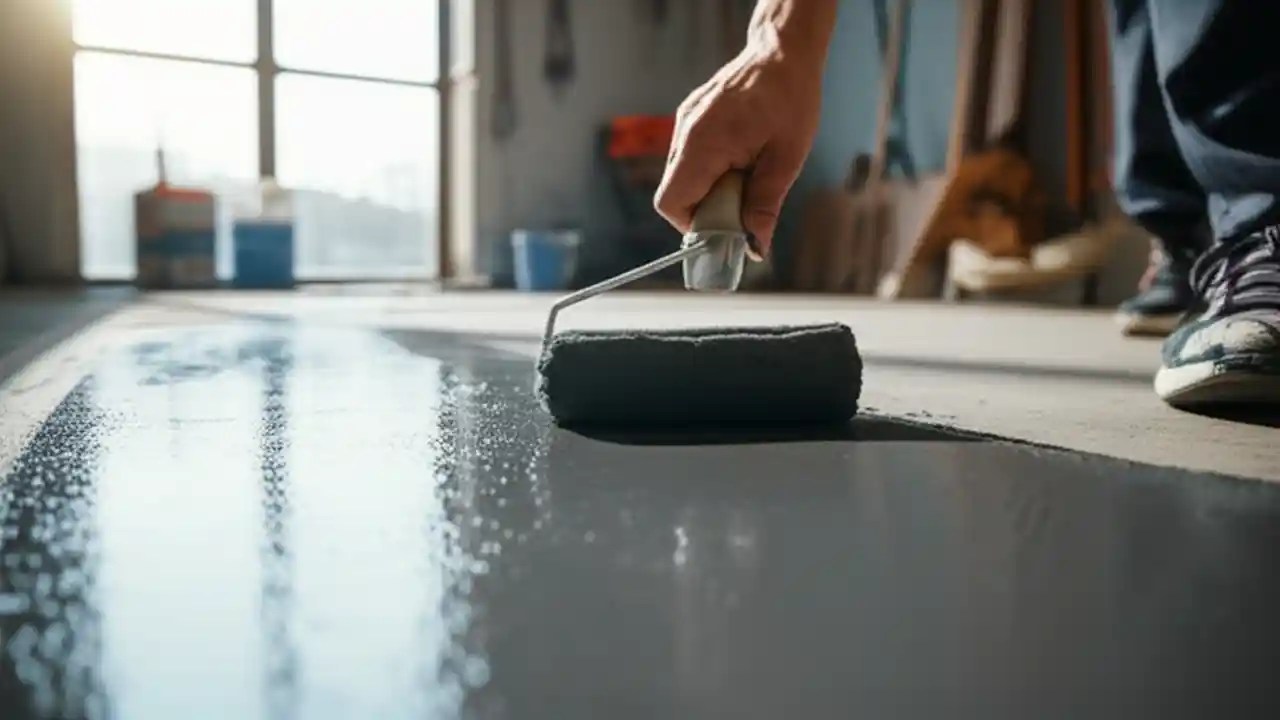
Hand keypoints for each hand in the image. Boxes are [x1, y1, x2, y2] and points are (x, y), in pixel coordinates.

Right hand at [654, 39, 826, 258]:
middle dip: (706, 209)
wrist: (782, 51)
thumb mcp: (786, 158)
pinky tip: (740, 156)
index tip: (725, 227)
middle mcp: (685, 133)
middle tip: (744, 204)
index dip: (693, 225)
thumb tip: (755, 246)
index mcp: (704, 144)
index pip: (671, 202)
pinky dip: (711, 168)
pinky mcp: (691, 117)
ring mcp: (685, 123)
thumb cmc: (790, 98)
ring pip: (682, 176)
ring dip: (710, 188)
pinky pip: (691, 156)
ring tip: (746, 174)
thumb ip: (765, 204)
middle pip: (675, 193)